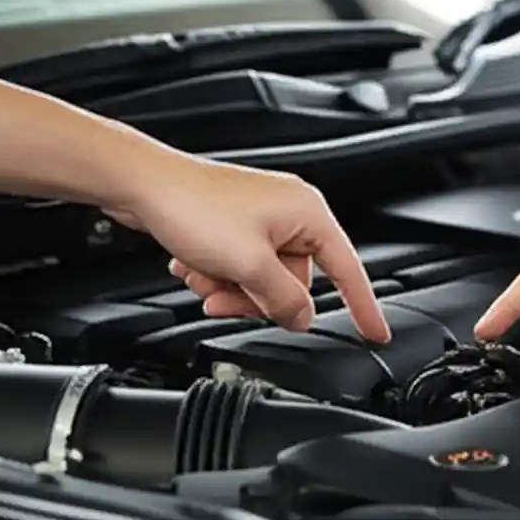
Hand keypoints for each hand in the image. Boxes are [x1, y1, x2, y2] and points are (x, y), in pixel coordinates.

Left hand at [104, 150, 390, 342]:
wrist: (144, 185)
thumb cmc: (193, 207)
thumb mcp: (249, 265)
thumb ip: (284, 299)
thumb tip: (302, 318)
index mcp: (307, 213)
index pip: (347, 269)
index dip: (363, 306)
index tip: (376, 333)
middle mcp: (289, 212)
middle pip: (293, 282)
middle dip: (256, 297)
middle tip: (226, 298)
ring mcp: (259, 218)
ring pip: (261, 278)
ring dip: (230, 287)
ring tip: (201, 276)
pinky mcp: (233, 224)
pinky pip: (238, 266)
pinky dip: (216, 273)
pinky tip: (192, 265)